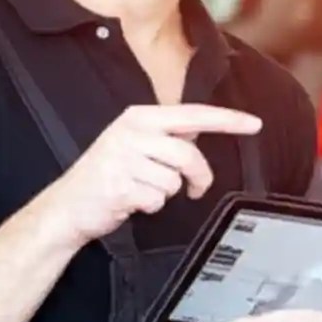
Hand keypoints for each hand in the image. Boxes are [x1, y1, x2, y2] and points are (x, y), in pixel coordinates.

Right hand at [40, 104, 261, 244]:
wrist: (67, 205)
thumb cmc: (106, 174)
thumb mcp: (133, 143)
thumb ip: (166, 137)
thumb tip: (199, 136)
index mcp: (139, 117)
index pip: (192, 114)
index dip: (227, 120)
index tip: (254, 123)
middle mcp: (131, 133)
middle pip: (188, 154)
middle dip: (199, 176)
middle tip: (196, 188)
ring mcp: (123, 159)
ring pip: (174, 181)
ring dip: (166, 194)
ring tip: (144, 190)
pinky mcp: (120, 187)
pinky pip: (157, 200)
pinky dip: (150, 207)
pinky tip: (132, 201)